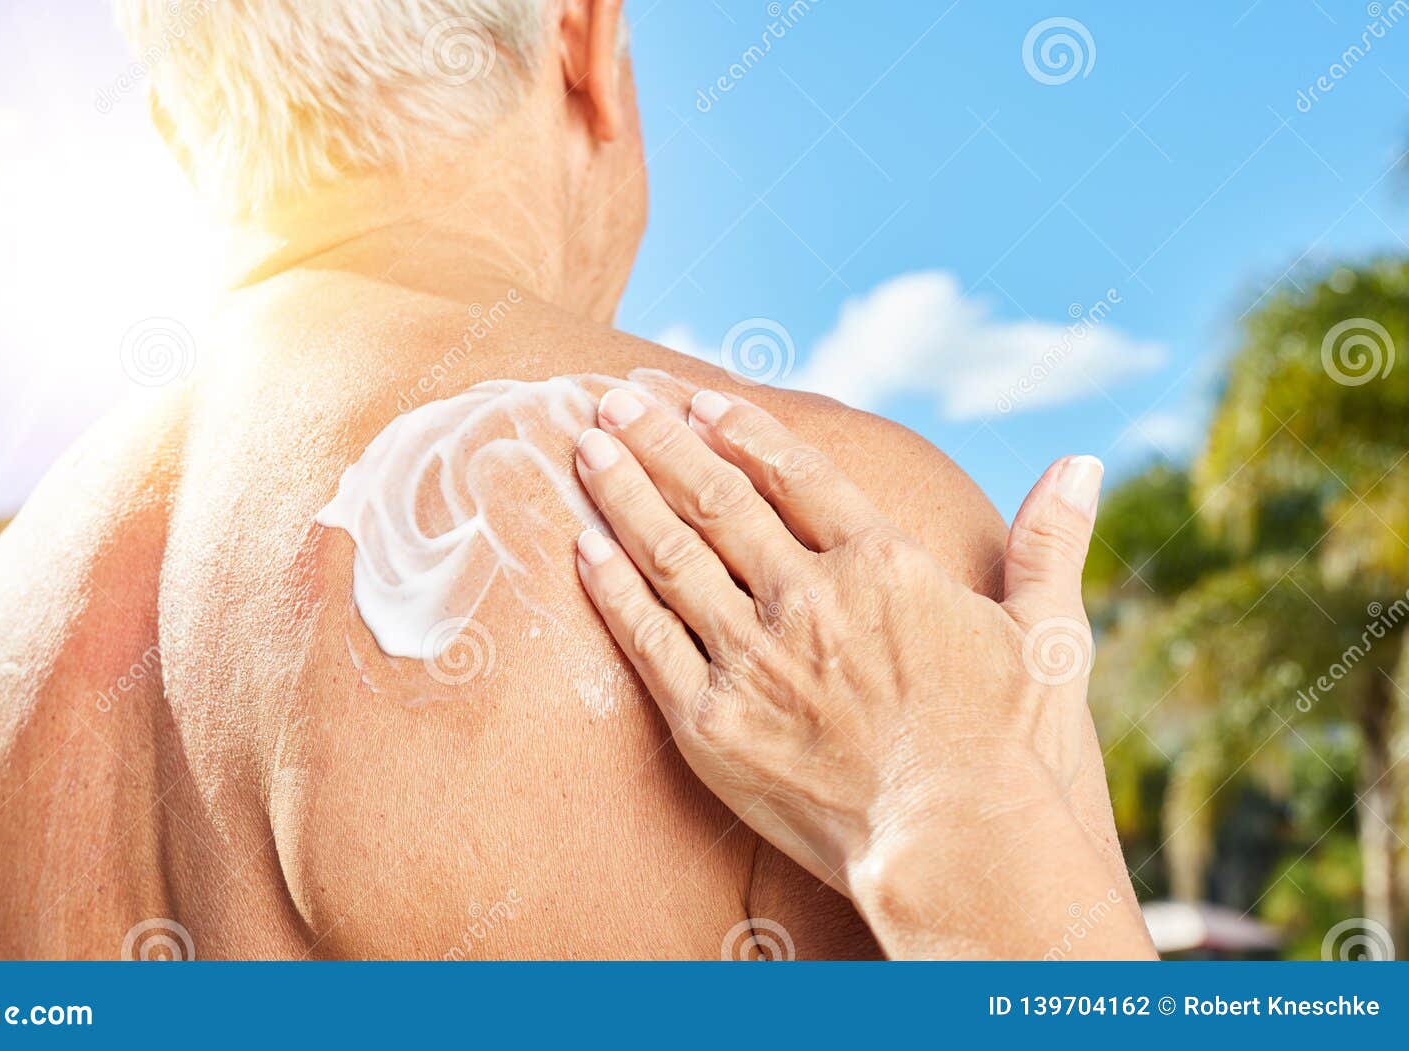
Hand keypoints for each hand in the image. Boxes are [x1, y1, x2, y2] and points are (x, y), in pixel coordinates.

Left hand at [572, 388, 1152, 958]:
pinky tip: (584, 548)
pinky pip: (648, 638)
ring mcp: (755, 657)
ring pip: (671, 554)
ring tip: (586, 451)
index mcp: (883, 565)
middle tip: (613, 399)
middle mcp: (808, 596)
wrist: (962, 849)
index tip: (698, 398)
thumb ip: (1049, 542)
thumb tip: (1083, 460)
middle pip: (716, 497)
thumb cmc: (1015, 750)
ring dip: (623, 494)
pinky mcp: (713, 721)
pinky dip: (612, 589)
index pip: (794, 474)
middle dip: (658, 440)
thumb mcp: (1049, 634)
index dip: (740, 429)